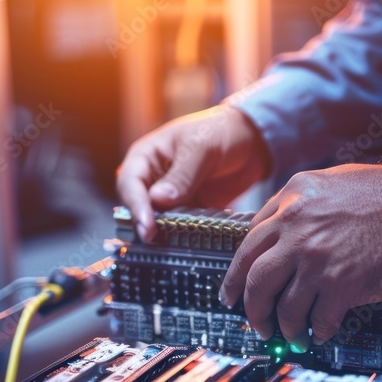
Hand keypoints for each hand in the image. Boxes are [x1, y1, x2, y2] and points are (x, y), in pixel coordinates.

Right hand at [116, 105, 270, 241]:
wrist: (251, 141)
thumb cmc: (221, 132)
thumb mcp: (201, 147)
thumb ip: (182, 174)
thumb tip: (158, 199)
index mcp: (146, 157)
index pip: (130, 184)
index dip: (136, 207)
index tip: (147, 228)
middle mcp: (153, 180)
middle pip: (139, 207)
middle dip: (146, 225)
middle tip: (156, 243)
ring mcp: (171, 198)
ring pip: (159, 222)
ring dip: (166, 235)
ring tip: (173, 249)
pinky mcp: (189, 211)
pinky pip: (182, 228)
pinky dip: (186, 237)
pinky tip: (193, 245)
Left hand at [220, 163, 381, 351]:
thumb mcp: (336, 182)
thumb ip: (305, 204)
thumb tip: (285, 233)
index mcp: (292, 197)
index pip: (250, 240)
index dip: (239, 270)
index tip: (237, 286)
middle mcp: (296, 226)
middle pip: (254, 277)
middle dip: (249, 306)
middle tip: (253, 321)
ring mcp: (315, 258)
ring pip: (280, 306)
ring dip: (282, 327)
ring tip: (289, 336)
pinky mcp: (340, 285)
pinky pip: (316, 319)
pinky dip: (317, 331)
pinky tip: (321, 333)